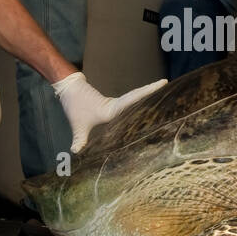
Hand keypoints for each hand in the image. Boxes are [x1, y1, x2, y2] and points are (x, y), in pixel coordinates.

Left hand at [52, 73, 166, 152]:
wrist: (69, 89)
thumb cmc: (74, 105)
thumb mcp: (77, 125)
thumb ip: (78, 139)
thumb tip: (75, 153)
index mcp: (113, 108)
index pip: (134, 98)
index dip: (148, 91)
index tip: (163, 82)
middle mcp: (117, 105)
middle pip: (138, 96)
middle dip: (152, 90)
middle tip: (167, 83)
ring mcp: (115, 104)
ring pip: (134, 98)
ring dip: (146, 94)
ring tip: (162, 90)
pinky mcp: (112, 105)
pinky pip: (128, 102)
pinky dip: (137, 100)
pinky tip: (144, 104)